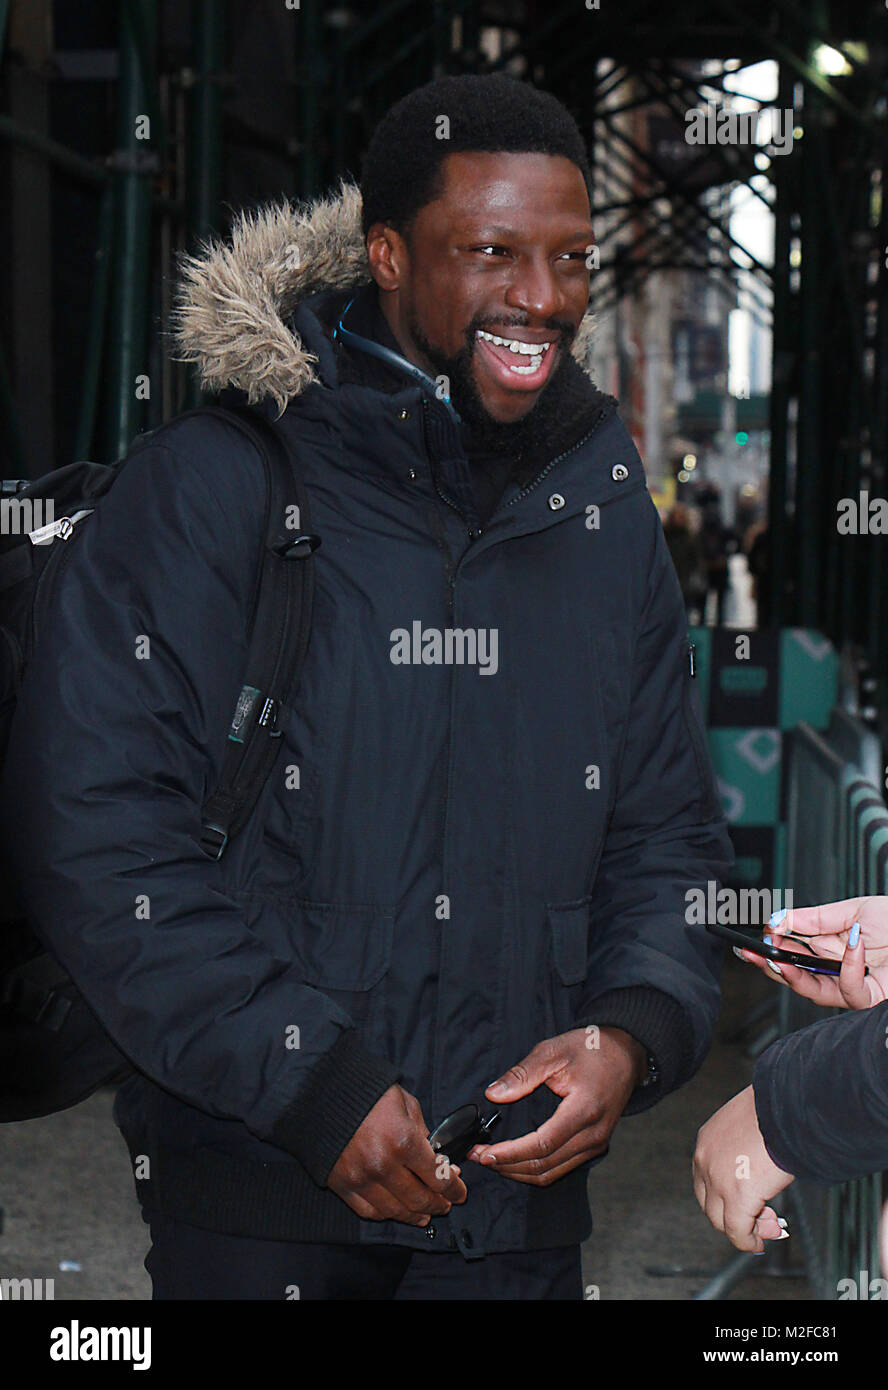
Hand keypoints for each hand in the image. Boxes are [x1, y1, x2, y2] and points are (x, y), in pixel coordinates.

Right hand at [326, 1084, 466, 1225]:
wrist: (322, 1092)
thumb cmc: (367, 1092)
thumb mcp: (404, 1102)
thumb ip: (422, 1130)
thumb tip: (434, 1154)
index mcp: (404, 1140)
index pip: (438, 1176)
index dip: (454, 1188)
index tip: (460, 1192)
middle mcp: (384, 1165)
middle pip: (420, 1199)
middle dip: (438, 1205)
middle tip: (446, 1204)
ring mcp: (361, 1178)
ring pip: (396, 1211)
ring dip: (415, 1216)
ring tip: (425, 1215)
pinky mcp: (342, 1185)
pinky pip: (369, 1211)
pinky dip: (386, 1214)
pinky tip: (396, 1211)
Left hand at [465, 1026, 646, 1184]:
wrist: (626, 1053)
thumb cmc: (591, 1048)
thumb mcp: (554, 1050)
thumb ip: (523, 1073)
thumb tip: (494, 1094)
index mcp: (584, 1110)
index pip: (542, 1144)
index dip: (510, 1153)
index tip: (484, 1152)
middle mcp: (593, 1134)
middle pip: (545, 1165)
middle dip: (507, 1165)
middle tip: (478, 1157)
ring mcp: (596, 1144)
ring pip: (552, 1173)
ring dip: (519, 1172)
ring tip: (492, 1161)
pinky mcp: (595, 1146)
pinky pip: (561, 1168)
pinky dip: (535, 1169)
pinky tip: (515, 1160)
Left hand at [693, 1084, 793, 1251]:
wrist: (784, 1107)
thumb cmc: (774, 1109)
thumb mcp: (747, 1123)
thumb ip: (744, 1145)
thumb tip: (759, 1161)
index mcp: (707, 1140)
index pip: (706, 1179)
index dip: (726, 1197)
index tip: (746, 1203)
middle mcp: (705, 1161)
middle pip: (710, 1203)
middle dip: (737, 1216)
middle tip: (762, 1220)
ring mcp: (718, 1180)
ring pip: (723, 1220)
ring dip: (747, 1229)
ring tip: (768, 1229)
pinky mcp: (738, 1197)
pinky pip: (738, 1232)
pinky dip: (748, 1241)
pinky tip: (760, 1242)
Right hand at [735, 897, 887, 1009]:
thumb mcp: (852, 911)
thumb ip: (813, 918)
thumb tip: (778, 919)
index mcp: (831, 949)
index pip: (793, 955)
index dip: (772, 951)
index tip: (756, 940)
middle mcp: (838, 970)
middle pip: (797, 978)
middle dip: (771, 966)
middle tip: (754, 953)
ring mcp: (855, 986)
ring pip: (816, 991)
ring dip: (795, 974)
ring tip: (781, 954)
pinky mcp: (872, 998)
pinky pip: (850, 990)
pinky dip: (848, 967)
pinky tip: (851, 944)